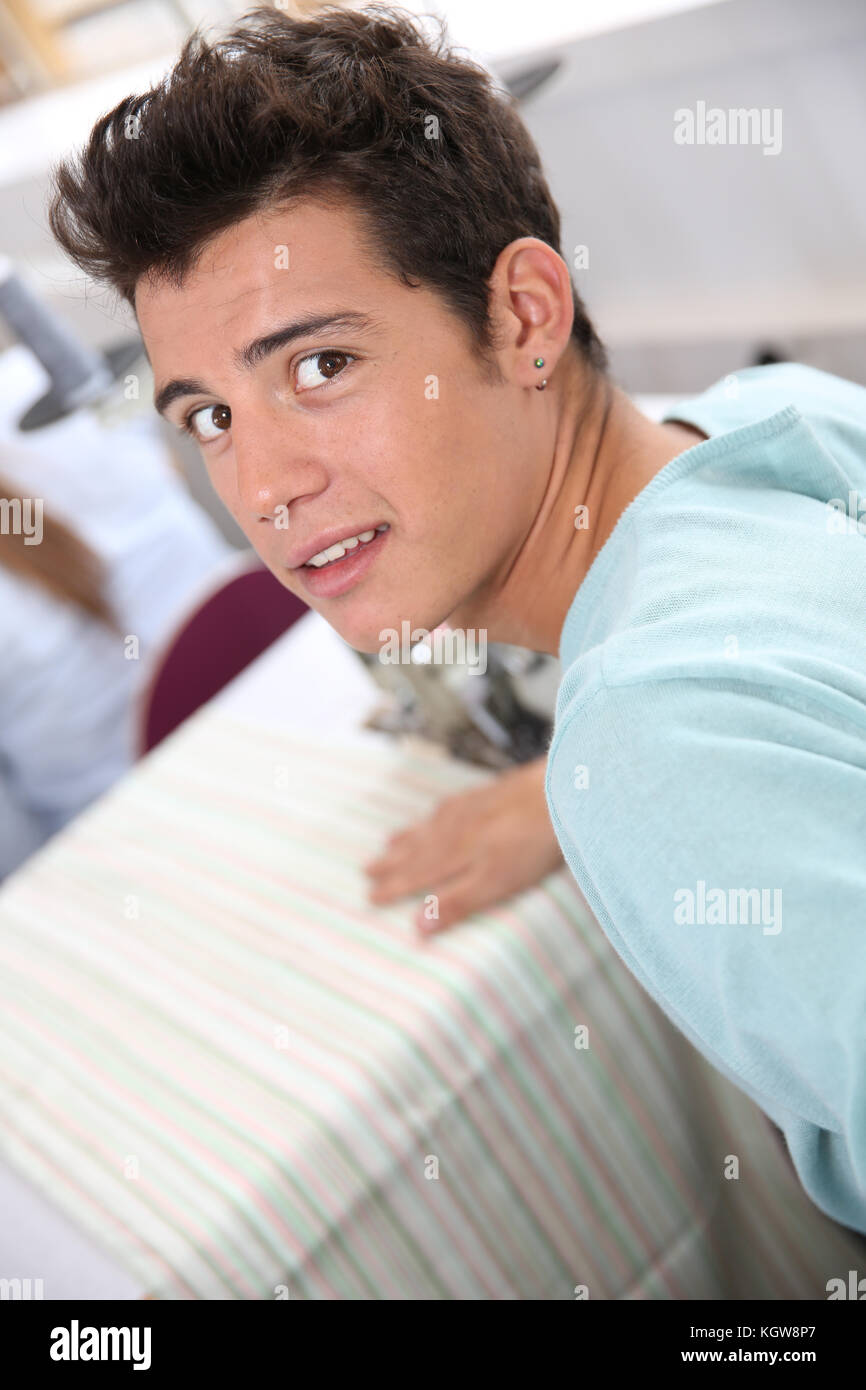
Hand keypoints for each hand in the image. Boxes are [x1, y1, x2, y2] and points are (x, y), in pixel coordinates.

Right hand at [362, 755, 562, 932]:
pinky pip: (449, 806)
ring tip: (390, 842)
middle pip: (418, 849)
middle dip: (393, 862)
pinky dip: (434, 814)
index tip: (370, 897)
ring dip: (408, 837)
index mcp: (455, 854)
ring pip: (430, 827)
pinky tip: (436, 812)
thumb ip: (457, 903)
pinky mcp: (490, 794)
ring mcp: (472, 808)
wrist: (561, 792)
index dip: (393, 887)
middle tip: (366, 869)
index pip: (417, 875)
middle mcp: (456, 829)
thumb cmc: (531, 844)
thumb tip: (417, 926)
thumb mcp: (495, 883)